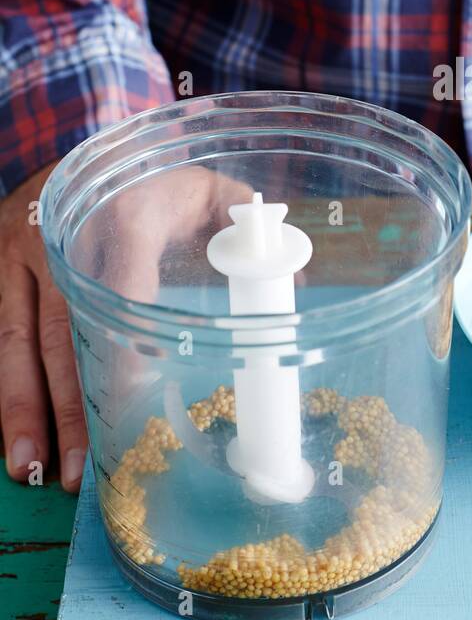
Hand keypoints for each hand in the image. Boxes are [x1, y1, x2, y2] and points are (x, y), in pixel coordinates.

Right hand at [0, 160, 253, 490]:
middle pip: (57, 331)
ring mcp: (21, 259)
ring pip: (14, 342)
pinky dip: (5, 390)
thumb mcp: (203, 188)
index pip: (121, 282)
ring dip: (21, 410)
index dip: (120, 343)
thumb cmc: (154, 181)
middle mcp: (62, 239)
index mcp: (123, 215)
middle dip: (64, 406)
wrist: (81, 150)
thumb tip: (294, 276)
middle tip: (75, 468)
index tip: (128, 397)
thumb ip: (244, 225)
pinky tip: (10, 438)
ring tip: (31, 469)